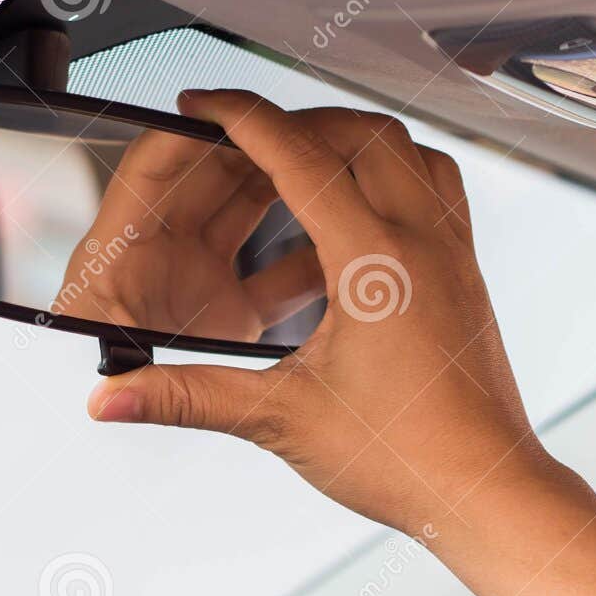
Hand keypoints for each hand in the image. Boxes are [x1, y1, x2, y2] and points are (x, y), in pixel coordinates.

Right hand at [86, 90, 570, 538]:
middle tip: (243, 136)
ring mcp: (453, 253)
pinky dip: (395, 172)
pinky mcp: (467, 274)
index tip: (202, 104)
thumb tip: (112, 399)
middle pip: (359, 132)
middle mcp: (422, 240)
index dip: (240, 119)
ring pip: (408, 150)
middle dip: (294, 120)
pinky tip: (362, 206)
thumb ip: (189, 397)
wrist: (483, 491)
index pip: (299, 155)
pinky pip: (437, 187)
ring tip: (301, 156)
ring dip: (352, 138)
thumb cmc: (404, 459)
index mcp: (374, 260)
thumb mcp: (281, 420)